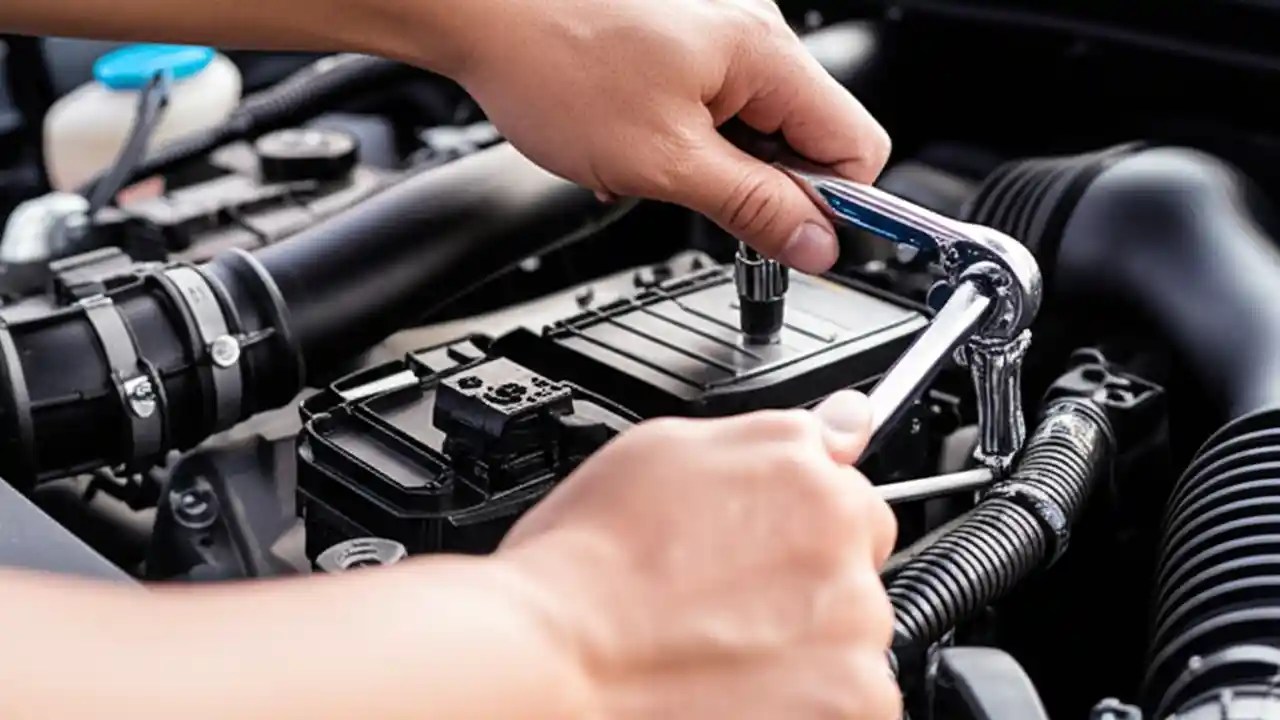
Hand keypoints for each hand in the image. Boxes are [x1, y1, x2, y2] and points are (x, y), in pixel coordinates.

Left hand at [439, 0, 890, 274]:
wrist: (480, 8)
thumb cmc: (555, 62)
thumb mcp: (665, 162)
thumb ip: (753, 206)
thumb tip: (817, 242)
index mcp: (767, 53)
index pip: (857, 146)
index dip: (831, 203)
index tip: (790, 236)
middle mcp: (753, 29)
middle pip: (806, 135)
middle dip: (761, 184)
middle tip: (703, 202)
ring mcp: (717, 27)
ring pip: (754, 124)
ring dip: (714, 162)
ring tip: (654, 164)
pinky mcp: (681, 32)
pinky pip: (714, 100)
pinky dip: (685, 134)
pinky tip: (636, 142)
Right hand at [493, 391, 900, 718]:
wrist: (553, 660)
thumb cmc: (584, 565)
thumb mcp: (661, 451)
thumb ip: (771, 436)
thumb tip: (843, 420)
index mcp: (805, 475)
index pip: (848, 492)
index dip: (795, 523)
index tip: (760, 548)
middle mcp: (842, 547)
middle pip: (851, 565)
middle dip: (803, 582)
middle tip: (720, 603)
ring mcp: (855, 635)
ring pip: (851, 638)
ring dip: (807, 646)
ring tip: (716, 652)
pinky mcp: (855, 708)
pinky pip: (850, 703)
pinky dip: (805, 703)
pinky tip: (733, 692)